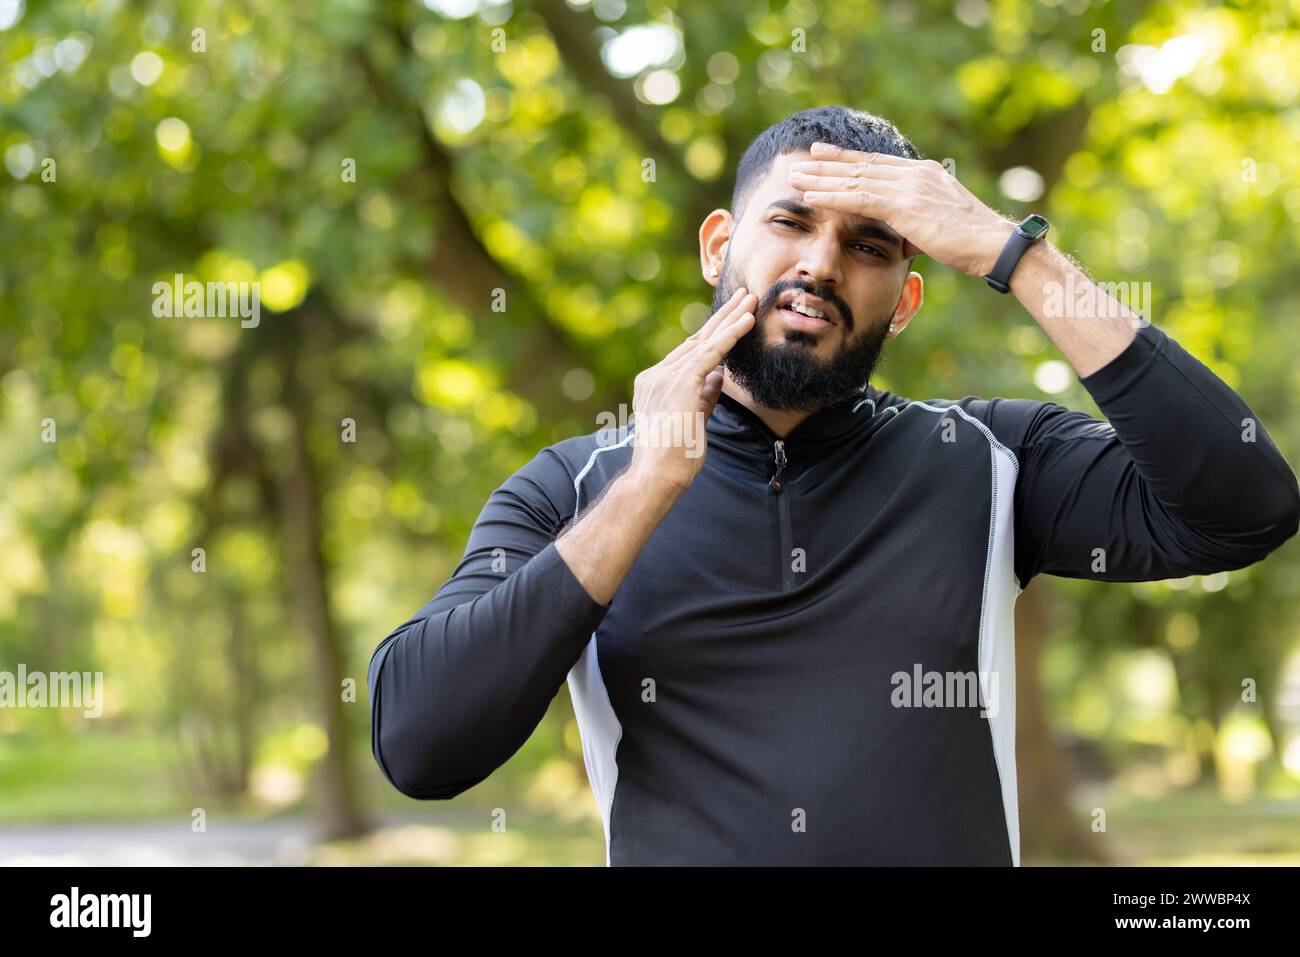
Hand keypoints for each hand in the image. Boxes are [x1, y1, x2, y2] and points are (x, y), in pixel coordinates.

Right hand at [627, 287, 756, 492]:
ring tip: (751, 299)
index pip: (688, 354)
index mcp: (654, 384)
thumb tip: (718, 376)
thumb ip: (703, 395)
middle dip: (722, 316)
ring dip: (731, 318)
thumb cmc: (674, 457)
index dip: (712, 334)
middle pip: (696, 339)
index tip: (730, 317)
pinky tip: (747, 320)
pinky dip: (731, 334)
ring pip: (705, 341)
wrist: (657, 475)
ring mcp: (665, 376)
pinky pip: (712, 352)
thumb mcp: (693, 420)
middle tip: (744, 294)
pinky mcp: (680, 382)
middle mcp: (656, 375)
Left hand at [788, 142, 1016, 277]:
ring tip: (794, 177)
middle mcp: (914, 173)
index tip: (825, 154)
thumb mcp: (940, 225)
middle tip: (802, 159)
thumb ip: (918, 223)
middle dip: (828, 163)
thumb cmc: (972, 242)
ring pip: (855, 178)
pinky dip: (832, 196)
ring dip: (821, 178)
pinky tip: (811, 195)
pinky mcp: (905, 206)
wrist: (993, 244)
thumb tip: (908, 237)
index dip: (848, 158)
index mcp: (924, 173)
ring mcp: (909, 187)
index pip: (877, 162)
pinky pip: (859, 198)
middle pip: (861, 165)